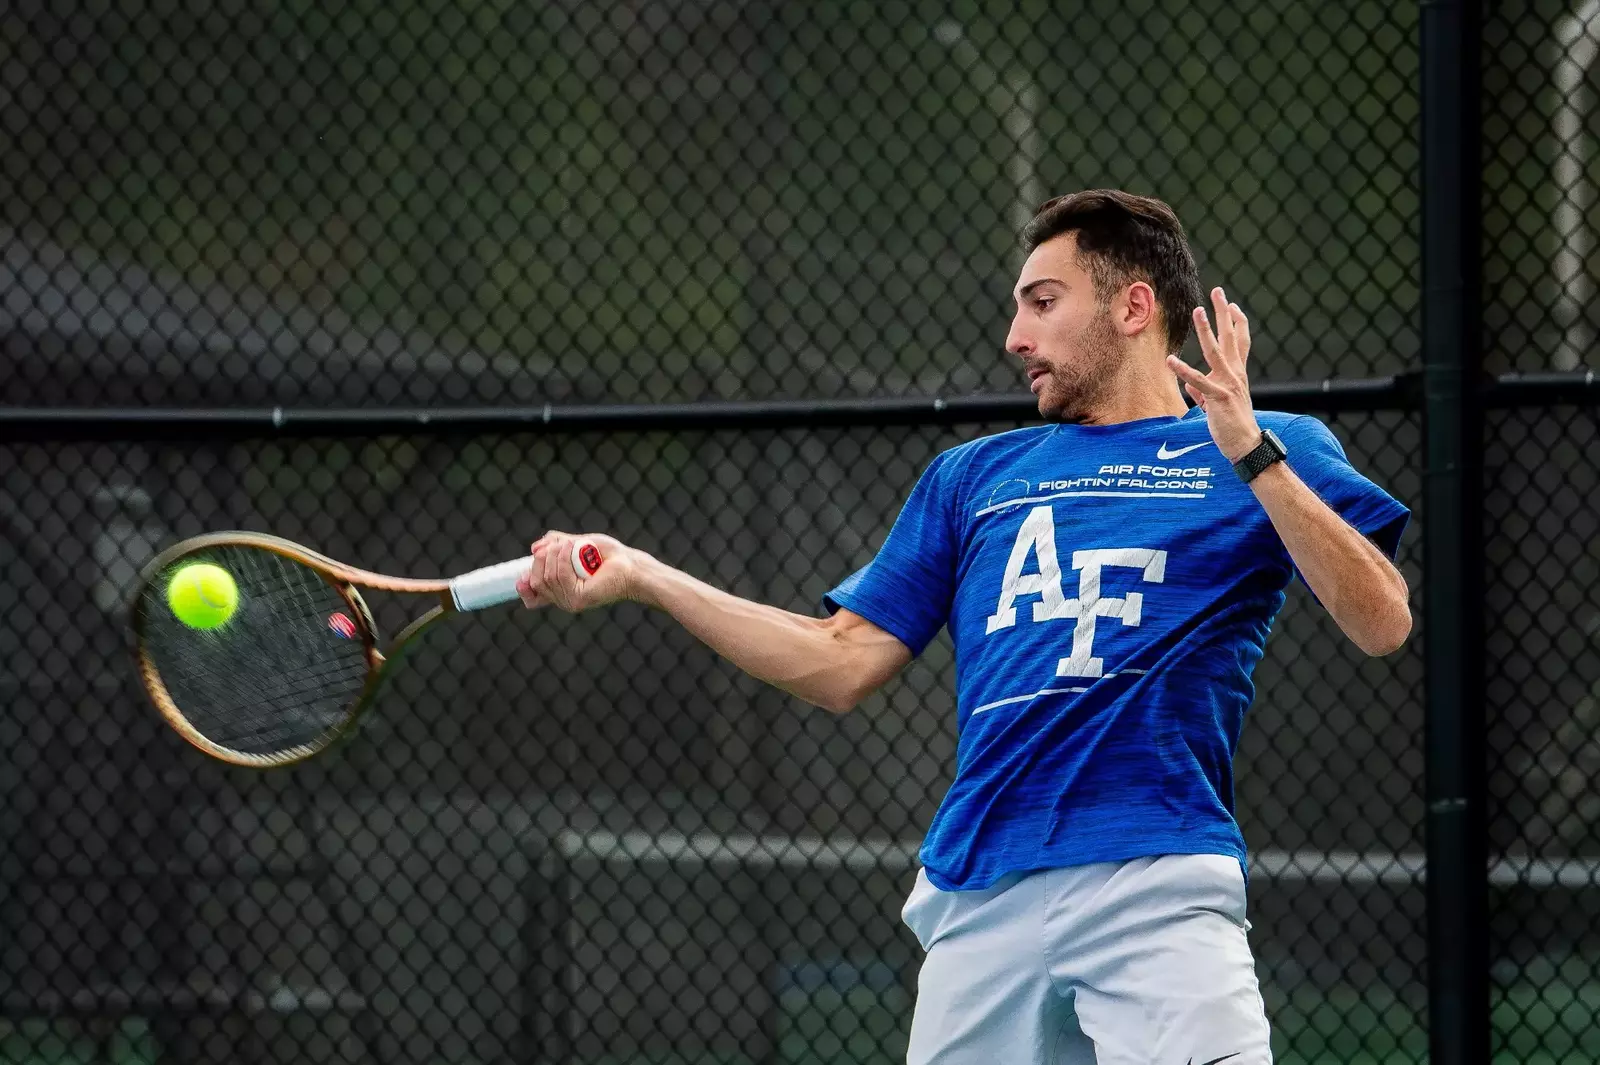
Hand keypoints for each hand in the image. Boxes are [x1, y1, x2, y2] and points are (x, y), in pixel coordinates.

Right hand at [514, 531, 639, 613]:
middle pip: (535, 580)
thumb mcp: (575, 544)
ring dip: (555, 554)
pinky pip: (559, 575)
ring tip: (571, 545)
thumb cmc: (607, 555)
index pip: (531, 599)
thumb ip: (554, 544)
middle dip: (542, 558)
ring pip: (546, 576)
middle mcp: (563, 599)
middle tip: (560, 545)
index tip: (522, 575)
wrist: (629, 565)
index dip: (523, 587)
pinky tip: (572, 548)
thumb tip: (534, 548)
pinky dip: (563, 557)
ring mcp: (570, 601)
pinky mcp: (578, 598)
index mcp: (560, 590)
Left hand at [1165, 287, 1262, 462]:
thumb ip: (1203, 391)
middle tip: (1218, 291)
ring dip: (1206, 330)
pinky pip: (1198, 381)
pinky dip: (1183, 370)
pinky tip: (1170, 360)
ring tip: (1198, 310)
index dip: (1237, 322)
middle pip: (1231, 336)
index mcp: (1237, 374)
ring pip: (1216, 350)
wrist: (1245, 445)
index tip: (1232, 304)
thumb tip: (1190, 384)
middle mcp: (1236, 374)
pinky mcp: (1218, 398)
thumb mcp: (1215, 404)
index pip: (1240, 341)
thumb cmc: (1232, 425)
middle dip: (1223, 313)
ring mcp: (1228, 384)